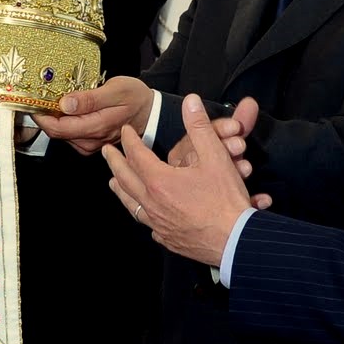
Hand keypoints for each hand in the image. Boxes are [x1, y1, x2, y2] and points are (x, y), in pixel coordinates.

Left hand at [33, 76, 155, 154]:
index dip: (41, 115)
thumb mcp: (116, 90)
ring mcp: (90, 143)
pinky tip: (66, 108)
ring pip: (61, 133)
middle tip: (39, 95)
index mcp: (96, 127)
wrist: (150, 112)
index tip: (32, 100)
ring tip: (53, 98)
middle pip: (56, 132)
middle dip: (44, 114)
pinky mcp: (90, 142)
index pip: (57, 127)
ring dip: (54, 117)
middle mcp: (90, 140)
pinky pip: (69, 133)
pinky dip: (63, 121)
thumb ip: (90, 99)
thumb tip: (65, 103)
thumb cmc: (135, 98)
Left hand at [103, 93, 252, 266]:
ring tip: (114, 182)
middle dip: (114, 162)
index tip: (125, 131)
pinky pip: (148, 224)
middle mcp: (153, 204)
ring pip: (132, 205)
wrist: (237, 242)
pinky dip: (142, 214)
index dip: (129, 140)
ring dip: (121, 190)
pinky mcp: (169, 239)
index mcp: (159, 181)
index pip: (136, 155)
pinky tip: (144, 213)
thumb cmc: (226, 202)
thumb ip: (199, 126)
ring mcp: (159, 224)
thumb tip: (190, 102)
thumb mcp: (215, 157)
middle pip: (125, 179)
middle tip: (106, 152)